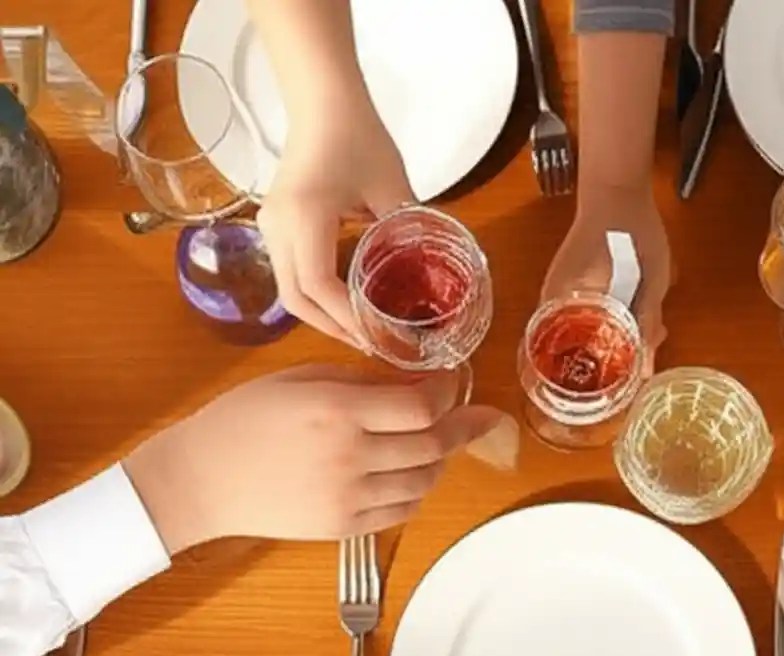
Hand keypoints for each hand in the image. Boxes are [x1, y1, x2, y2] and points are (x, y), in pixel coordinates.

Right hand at [123, 366, 501, 554]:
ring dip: (442, 458)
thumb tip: (416, 381)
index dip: (451, 393)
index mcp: (338, 411)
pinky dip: (418, 489)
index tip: (455, 381)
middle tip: (481, 414)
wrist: (200, 480)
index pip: (423, 407)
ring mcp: (348, 497)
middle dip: (465, 425)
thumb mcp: (301, 378)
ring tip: (441, 440)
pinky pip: (403, 510)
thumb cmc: (244, 418)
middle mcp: (349, 456)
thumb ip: (362, 380)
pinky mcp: (343, 527)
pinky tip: (414, 471)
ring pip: (425, 480)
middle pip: (433, 444)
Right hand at [257, 105, 414, 344]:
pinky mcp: (274, 223)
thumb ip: (409, 232)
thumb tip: (432, 277)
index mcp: (305, 217)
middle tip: (372, 345)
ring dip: (323, 314)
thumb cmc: (358, 136)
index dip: (347, 318)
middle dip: (333, 328)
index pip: (318, 285)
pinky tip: (346, 301)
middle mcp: (277, 226)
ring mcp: (270, 225)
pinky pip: (291, 270)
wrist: (323, 102)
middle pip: (296, 298)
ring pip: (290, 288)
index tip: (380, 337)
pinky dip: (316, 294)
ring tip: (363, 329)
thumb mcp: (393, 186)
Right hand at [542, 187, 670, 374]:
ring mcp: (556, 290)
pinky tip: (632, 323)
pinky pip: (580, 315)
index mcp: (562, 301)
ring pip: (578, 331)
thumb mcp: (650, 281)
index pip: (561, 357)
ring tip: (644, 341)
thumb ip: (646, 323)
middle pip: (572, 347)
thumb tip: (645, 370)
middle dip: (606, 360)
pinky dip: (604, 325)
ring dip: (609, 341)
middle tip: (641, 363)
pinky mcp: (568, 283)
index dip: (589, 377)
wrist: (617, 190)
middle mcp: (551, 300)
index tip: (616, 389)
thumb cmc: (633, 231)